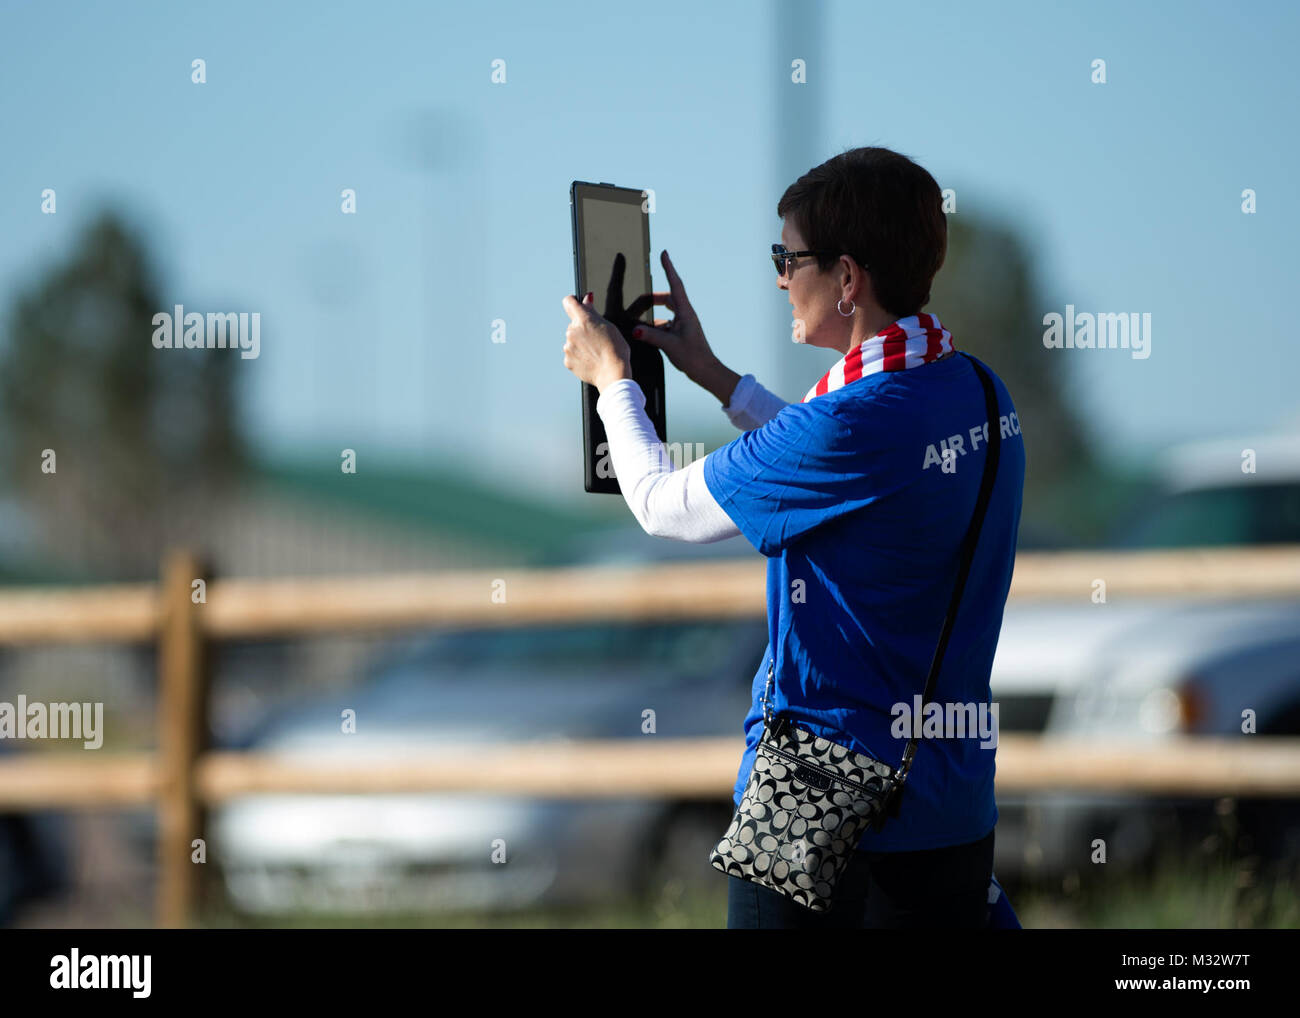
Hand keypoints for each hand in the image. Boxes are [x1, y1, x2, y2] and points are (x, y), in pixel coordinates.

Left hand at [561, 291, 631, 390]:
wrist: (613, 374)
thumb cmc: (616, 350)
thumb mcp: (609, 326)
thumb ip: (593, 312)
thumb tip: (586, 300)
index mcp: (583, 319)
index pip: (569, 302)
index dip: (574, 302)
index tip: (578, 306)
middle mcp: (572, 331)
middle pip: (573, 324)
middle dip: (582, 328)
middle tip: (597, 339)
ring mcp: (568, 347)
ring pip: (572, 340)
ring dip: (580, 343)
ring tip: (595, 352)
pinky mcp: (567, 361)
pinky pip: (571, 355)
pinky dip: (579, 356)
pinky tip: (591, 360)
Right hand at [626, 249, 718, 381]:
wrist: (706, 370)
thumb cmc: (693, 357)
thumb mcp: (670, 345)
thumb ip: (651, 335)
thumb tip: (635, 328)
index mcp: (685, 312)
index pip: (675, 285)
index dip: (669, 268)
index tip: (664, 254)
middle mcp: (685, 314)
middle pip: (668, 297)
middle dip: (653, 296)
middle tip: (639, 300)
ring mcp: (684, 323)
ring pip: (666, 310)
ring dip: (653, 312)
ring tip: (639, 318)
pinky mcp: (681, 332)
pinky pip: (666, 323)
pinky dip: (656, 325)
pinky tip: (647, 333)